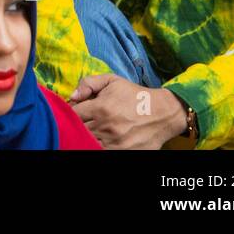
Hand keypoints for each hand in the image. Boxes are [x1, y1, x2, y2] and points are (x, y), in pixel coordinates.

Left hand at [69, 75, 186, 148]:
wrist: (163, 113)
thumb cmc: (134, 95)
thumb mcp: (112, 80)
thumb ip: (88, 83)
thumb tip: (72, 96)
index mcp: (100, 108)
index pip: (72, 114)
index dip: (70, 112)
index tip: (75, 111)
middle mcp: (106, 127)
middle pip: (79, 130)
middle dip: (78, 125)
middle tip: (84, 120)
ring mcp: (115, 142)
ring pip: (89, 143)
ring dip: (87, 137)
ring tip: (93, 130)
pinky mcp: (125, 153)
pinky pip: (103, 152)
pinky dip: (99, 145)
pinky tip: (102, 139)